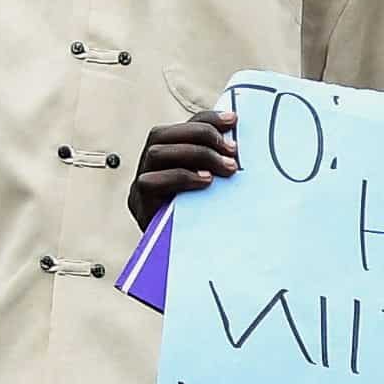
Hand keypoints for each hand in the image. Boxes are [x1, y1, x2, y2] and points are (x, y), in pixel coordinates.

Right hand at [127, 107, 234, 228]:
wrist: (184, 263)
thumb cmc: (205, 223)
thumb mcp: (214, 192)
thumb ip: (220, 168)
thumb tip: (245, 147)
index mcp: (165, 158)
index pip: (180, 127)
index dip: (206, 119)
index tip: (235, 120)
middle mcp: (147, 168)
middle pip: (162, 135)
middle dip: (201, 136)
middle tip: (233, 151)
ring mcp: (139, 186)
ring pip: (156, 153)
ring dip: (196, 154)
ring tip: (227, 169)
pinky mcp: (139, 206)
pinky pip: (151, 182)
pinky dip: (181, 177)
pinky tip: (206, 183)